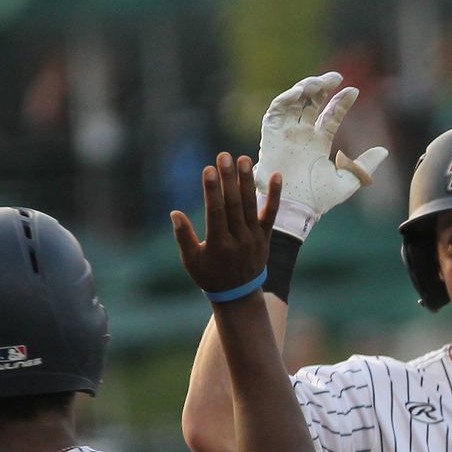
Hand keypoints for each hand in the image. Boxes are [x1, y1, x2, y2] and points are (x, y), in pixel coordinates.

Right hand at [171, 153, 281, 302]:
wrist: (238, 294)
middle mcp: (238, 240)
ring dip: (247, 181)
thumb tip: (175, 214)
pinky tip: (276, 175)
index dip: (212, 190)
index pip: (216, 212)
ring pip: (250, 205)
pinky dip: (275, 195)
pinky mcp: (265, 236)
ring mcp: (254, 238)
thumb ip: (184, 238)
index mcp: (219, 245)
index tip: (209, 169)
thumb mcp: (191, 261)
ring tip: (243, 159)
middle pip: (233, 205)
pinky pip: (271, 213)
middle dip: (228, 179)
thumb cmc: (209, 275)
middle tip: (224, 156)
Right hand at [254, 72, 389, 239]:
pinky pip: (275, 111)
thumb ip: (365, 165)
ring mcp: (286, 134)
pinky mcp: (271, 135)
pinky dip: (286, 99)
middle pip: (311, 103)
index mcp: (318, 143)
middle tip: (335, 76)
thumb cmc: (318, 199)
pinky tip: (300, 92)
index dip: (341, 102)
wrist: (294, 209)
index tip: (354, 91)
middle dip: (322, 87)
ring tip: (319, 82)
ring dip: (305, 88)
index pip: (330, 116)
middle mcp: (302, 135)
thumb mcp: (348, 180)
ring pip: (294, 102)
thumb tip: (384, 150)